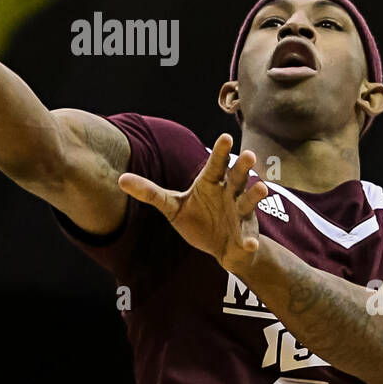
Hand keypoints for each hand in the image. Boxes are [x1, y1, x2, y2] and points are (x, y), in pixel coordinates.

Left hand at [119, 133, 268, 273]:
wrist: (220, 247)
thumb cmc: (197, 219)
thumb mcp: (172, 207)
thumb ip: (150, 193)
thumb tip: (120, 179)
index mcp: (212, 183)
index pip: (215, 165)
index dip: (220, 151)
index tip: (226, 136)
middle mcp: (230, 193)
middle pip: (238, 177)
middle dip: (243, 167)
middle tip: (249, 155)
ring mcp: (240, 213)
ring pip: (248, 201)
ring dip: (255, 194)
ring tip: (261, 188)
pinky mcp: (245, 234)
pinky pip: (249, 236)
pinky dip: (250, 241)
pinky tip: (250, 245)